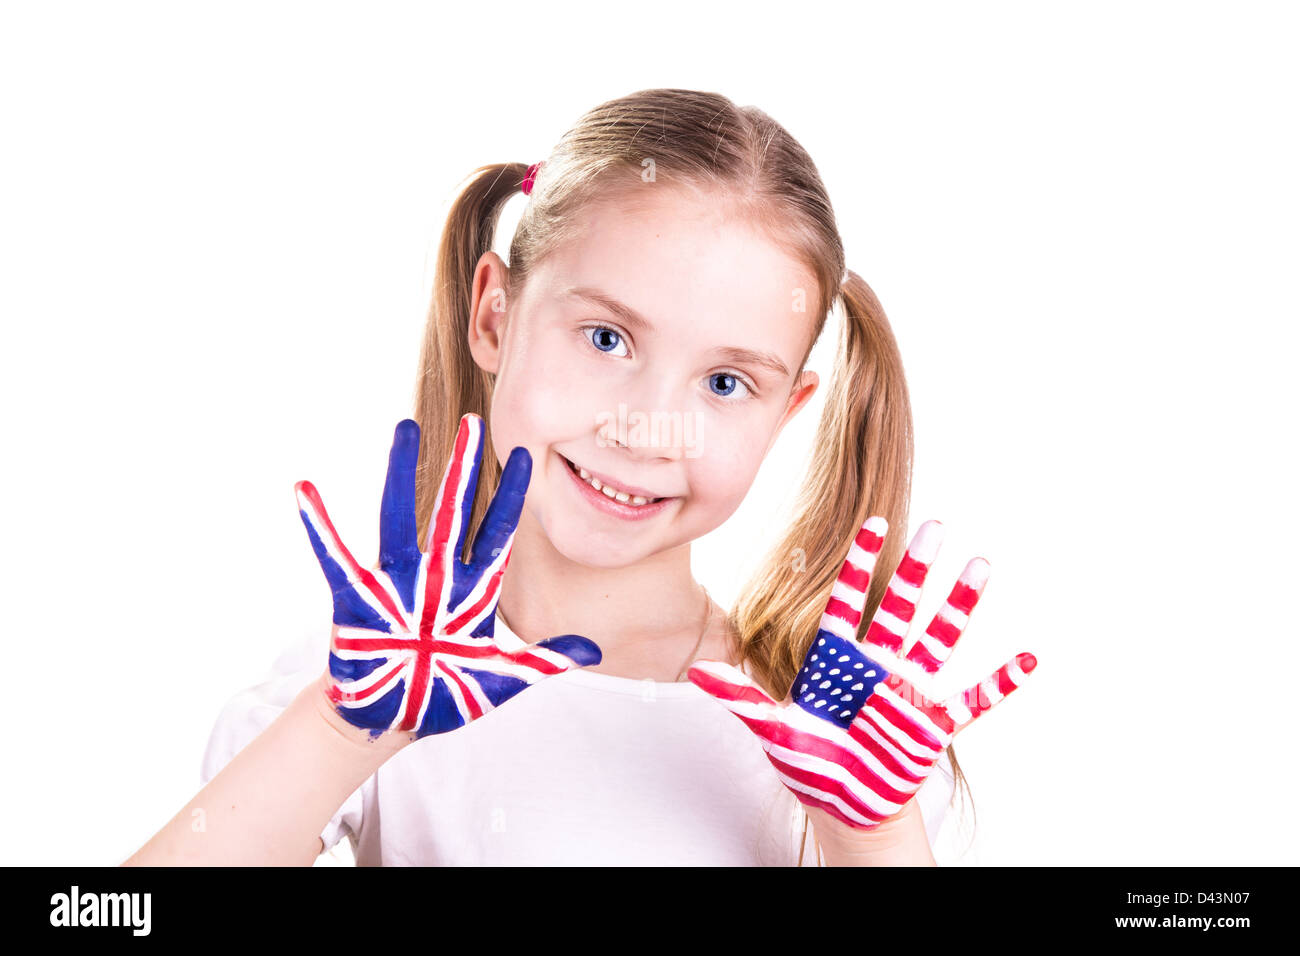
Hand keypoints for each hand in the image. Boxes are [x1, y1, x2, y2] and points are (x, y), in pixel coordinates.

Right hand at [295, 414, 600, 739]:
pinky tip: (306, 490)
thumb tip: (594, 652)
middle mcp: (435, 576)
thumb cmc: (447, 696)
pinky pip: (335, 557)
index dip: (510, 496)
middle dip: (462, 469)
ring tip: (404, 426)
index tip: (524, 453)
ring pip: (399, 517)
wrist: (394, 722)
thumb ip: (544, 661)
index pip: (496, 534)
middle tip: (472, 422)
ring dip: (400, 472)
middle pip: (452, 511)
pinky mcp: (356, 600)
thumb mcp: (501, 680)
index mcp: (472, 592)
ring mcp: (395, 583)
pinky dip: (320, 526)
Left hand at [688, 516, 1035, 834]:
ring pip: (939, 638)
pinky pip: (974, 699)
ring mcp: (909, 691)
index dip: (858, 564)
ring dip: (959, 604)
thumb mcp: (772, 729)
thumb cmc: (809, 760)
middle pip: (900, 608)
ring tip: (980, 564)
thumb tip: (696, 671)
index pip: (848, 601)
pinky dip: (1001, 682)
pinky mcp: (934, 724)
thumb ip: (740, 697)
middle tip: (935, 525)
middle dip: (916, 569)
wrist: (844, 800)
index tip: (871, 524)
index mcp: (838, 660)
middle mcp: (878, 664)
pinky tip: (1029, 658)